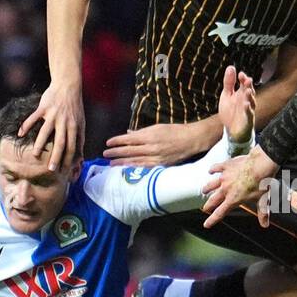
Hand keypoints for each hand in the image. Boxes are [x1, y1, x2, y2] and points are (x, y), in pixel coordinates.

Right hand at [18, 82, 84, 171]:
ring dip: (40, 144)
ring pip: (45, 131)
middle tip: (51, 170)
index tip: (63, 171)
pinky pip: (33, 118)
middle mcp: (64, 122)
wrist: (68, 86)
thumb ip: (79, 139)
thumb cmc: (75, 108)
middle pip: (60, 142)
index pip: (72, 146)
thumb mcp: (81, 123)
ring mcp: (53, 114)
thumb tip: (81, 156)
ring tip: (36, 155)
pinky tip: (20, 134)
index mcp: (74, 127)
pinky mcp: (43, 107)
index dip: (68, 159)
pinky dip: (26, 125)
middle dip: (56, 157)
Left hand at [103, 118, 217, 166]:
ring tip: (112, 164)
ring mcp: (156, 157)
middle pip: (130, 151)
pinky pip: (145, 166)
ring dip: (122, 162)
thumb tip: (129, 133)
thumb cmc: (174, 131)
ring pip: (135, 160)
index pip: (129, 139)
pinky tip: (127, 169)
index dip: (118, 141)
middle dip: (116, 153)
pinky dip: (134, 167)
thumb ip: (142, 132)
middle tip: (105, 154)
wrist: (191, 140)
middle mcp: (152, 147)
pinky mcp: (161, 164)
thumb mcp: (157, 127)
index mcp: (150, 135)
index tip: (108, 143)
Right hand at [201, 146, 277, 227]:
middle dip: (208, 205)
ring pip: (212, 184)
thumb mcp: (263, 200)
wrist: (261, 164)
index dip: (212, 220)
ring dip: (207, 188)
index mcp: (233, 199)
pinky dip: (213, 169)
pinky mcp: (226, 166)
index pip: (220, 213)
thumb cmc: (262, 182)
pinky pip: (216, 168)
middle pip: (213, 200)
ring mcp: (225, 177)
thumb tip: (265, 224)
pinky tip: (210, 170)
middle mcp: (226, 189)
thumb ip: (262, 213)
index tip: (206, 224)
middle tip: (205, 208)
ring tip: (203, 191)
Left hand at [217, 65, 255, 145]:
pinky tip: (246, 105)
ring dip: (250, 96)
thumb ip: (229, 82)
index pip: (245, 84)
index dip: (243, 79)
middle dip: (249, 86)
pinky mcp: (247, 120)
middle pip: (249, 92)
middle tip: (247, 80)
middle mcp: (247, 101)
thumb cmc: (231, 111)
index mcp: (242, 94)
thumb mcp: (227, 95)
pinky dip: (248, 110)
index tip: (240, 74)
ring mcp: (248, 110)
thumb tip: (231, 67)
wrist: (232, 130)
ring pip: (251, 102)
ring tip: (248, 90)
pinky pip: (249, 114)